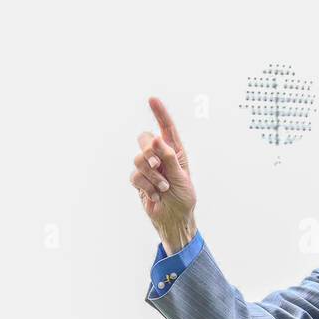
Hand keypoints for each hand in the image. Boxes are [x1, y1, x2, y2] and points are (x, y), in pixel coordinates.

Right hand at [131, 97, 196, 251]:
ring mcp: (148, 168)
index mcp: (175, 152)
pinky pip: (134, 176)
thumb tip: (156, 139)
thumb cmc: (183, 198)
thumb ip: (169, 158)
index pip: (167, 128)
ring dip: (151, 176)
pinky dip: (146, 186)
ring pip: (138, 159)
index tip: (152, 99)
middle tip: (158, 166)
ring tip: (163, 189)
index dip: (159, 113)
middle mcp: (160, 156)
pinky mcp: (139, 180)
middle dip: (149, 152)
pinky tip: (156, 196)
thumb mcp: (181, 178)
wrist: (174, 219)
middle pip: (144, 139)